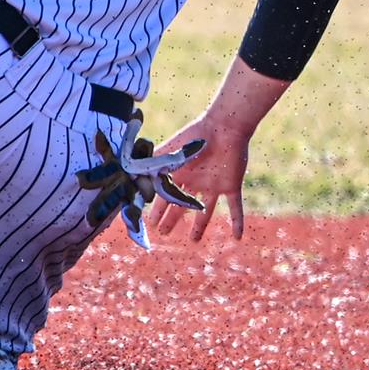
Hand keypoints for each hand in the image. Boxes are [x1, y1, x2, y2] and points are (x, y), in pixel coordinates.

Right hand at [149, 112, 251, 241]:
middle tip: (162, 233)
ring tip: (194, 241)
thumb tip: (131, 176)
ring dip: (200, 226)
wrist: (222, 128)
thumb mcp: (169, 151)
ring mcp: (212, 185)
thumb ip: (152, 163)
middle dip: (171, 220)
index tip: (149, 222)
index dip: (157, 209)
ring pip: (205, 211)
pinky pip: (235, 208)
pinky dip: (237, 222)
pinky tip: (237, 237)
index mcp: (179, 174)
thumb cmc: (194, 136)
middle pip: (181, 206)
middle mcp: (194, 182)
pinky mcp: (231, 186)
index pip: (165, 195)